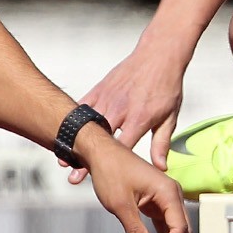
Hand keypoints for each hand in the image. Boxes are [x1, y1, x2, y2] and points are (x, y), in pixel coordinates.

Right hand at [64, 49, 187, 184]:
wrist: (159, 55)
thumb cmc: (167, 87)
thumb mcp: (170, 116)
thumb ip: (162, 143)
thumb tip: (161, 168)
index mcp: (140, 118)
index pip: (122, 146)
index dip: (110, 163)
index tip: (101, 177)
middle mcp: (121, 109)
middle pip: (100, 138)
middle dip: (87, 158)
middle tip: (73, 176)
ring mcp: (108, 97)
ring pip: (86, 124)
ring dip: (75, 142)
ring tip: (63, 159)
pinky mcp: (100, 88)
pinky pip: (82, 106)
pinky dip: (72, 121)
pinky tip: (62, 134)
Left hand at [84, 140, 190, 232]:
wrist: (102, 153)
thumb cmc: (111, 170)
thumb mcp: (121, 205)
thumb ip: (135, 230)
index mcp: (168, 191)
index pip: (179, 226)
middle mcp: (171, 193)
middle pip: (182, 226)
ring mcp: (164, 196)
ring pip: (174, 225)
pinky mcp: (156, 200)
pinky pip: (164, 221)